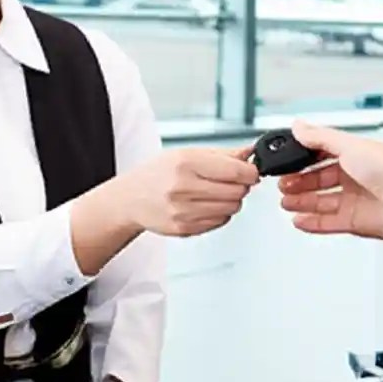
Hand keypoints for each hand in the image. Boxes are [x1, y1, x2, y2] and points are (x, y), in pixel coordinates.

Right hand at [121, 146, 258, 236]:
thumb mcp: (187, 153)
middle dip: (241, 186)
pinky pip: (220, 221)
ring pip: (231, 208)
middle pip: (237, 191)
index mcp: (186, 164)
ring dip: (232, 200)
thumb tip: (249, 153)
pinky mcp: (184, 229)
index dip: (250, 172)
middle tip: (233, 181)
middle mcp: (183, 188)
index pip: (235, 171)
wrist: (131, 199)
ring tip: (217, 192)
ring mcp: (183, 211)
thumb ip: (222, 155)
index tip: (251, 171)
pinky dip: (220, 213)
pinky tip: (206, 204)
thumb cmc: (158, 173)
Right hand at [278, 121, 382, 259]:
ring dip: (302, 202)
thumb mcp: (350, 146)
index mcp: (359, 154)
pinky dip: (312, 222)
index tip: (287, 161)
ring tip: (285, 203)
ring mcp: (356, 200)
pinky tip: (299, 220)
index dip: (305, 157)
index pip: (325, 153)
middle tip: (283, 184)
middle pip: (320, 178)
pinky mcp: (355, 221)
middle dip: (300, 182)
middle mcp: (357, 176)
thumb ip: (321, 137)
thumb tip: (299, 126)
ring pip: (322, 201)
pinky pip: (328, 222)